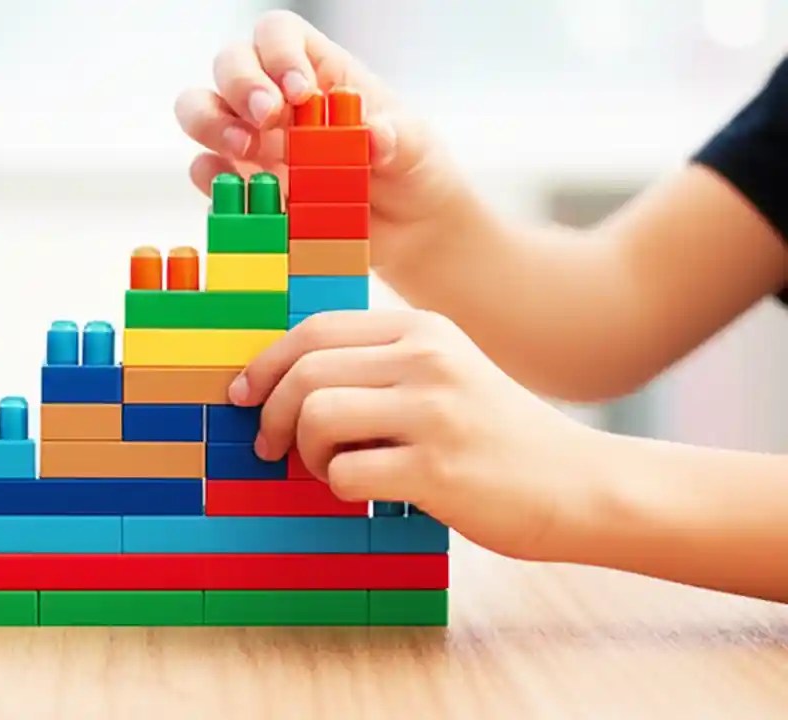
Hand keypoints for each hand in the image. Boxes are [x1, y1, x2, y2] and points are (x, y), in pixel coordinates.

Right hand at [174, 10, 470, 265]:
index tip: (300, 90)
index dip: (278, 52)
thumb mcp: (418, 150)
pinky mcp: (245, 188)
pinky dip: (210, 176)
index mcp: (318, 71)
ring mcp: (254, 142)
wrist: (408, 231)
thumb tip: (376, 135)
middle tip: (268, 117)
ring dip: (212, 122)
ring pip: (202, 109)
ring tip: (245, 147)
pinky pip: (207, 171)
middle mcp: (276, 99)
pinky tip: (236, 188)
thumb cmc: (412, 171)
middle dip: (240, 84)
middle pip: (231, 63)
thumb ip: (399, 138)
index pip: (278, 34)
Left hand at [228, 310, 607, 559]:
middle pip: (306, 372)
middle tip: (271, 449)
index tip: (243, 395)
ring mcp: (434, 411)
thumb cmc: (492, 435)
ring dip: (306, 453)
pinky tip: (365, 492)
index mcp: (422, 328)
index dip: (265, 364)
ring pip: (317, 417)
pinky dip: (338, 489)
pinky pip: (345, 473)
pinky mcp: (438, 467)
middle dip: (271, 416)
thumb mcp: (442, 373)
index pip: (315, 329)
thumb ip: (376, 366)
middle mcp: (427, 358)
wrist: (578, 484)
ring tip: (332, 470)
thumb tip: (278, 381)